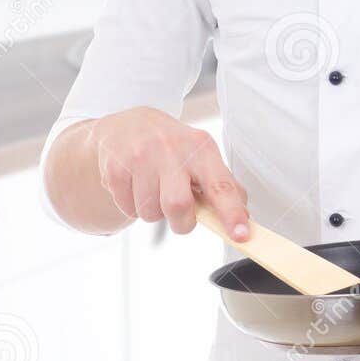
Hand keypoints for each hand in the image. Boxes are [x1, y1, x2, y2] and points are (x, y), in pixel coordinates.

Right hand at [90, 107, 249, 239]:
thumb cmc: (172, 147)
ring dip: (155, 211)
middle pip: (178, 205)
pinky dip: (133, 206)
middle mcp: (171, 148)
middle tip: (181, 213)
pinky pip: (128, 209)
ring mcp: (140, 157)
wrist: (128, 125)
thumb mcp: (201, 156)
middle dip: (181, 221)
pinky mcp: (115, 168)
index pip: (221, 185)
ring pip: (150, 212)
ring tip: (155, 190)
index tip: (241, 235)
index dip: (232, 213)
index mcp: (200, 147)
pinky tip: (136, 186)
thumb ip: (224, 186)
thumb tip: (244, 217)